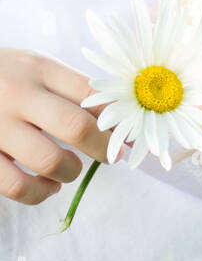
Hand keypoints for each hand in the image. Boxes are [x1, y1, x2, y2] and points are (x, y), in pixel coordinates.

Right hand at [0, 48, 129, 205]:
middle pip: (77, 127)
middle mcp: (15, 93)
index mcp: (36, 67)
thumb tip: (124, 123)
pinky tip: (47, 186)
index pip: (92, 93)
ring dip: (71, 172)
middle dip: (104, 148)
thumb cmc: (1, 77)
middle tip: (110, 156)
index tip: (130, 137)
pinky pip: (16, 185)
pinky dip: (40, 193)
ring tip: (70, 169)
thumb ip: (71, 89)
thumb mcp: (33, 68)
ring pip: (49, 161)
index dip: (120, 120)